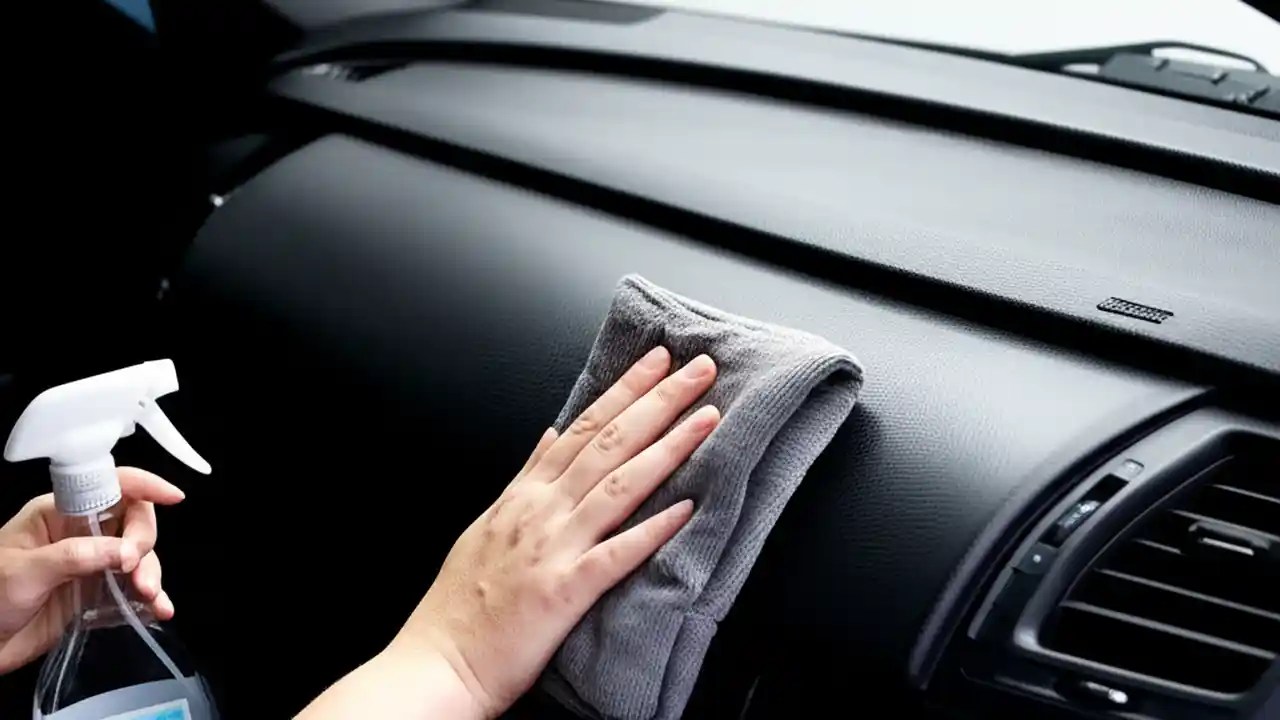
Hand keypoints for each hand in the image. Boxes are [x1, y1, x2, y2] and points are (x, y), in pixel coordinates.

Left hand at [0, 467, 184, 673]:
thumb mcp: (25, 572)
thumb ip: (75, 557)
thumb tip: (124, 551)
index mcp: (59, 514)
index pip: (109, 487)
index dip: (144, 486)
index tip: (172, 497)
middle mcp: (80, 534)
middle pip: (133, 523)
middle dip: (144, 543)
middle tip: (137, 569)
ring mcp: (91, 565)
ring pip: (138, 558)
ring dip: (150, 574)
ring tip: (150, 596)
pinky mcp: (97, 595)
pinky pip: (133, 591)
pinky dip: (150, 599)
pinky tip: (160, 609)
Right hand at [397, 347, 717, 717]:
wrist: (437, 662)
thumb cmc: (460, 604)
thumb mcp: (487, 522)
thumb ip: (525, 478)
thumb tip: (551, 437)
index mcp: (525, 495)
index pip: (585, 426)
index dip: (625, 390)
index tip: (657, 362)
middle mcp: (541, 512)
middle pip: (609, 442)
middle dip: (657, 400)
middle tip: (698, 369)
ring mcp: (553, 548)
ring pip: (618, 485)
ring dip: (667, 447)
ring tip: (706, 418)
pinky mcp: (564, 591)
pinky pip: (616, 555)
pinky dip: (651, 530)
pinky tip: (687, 508)